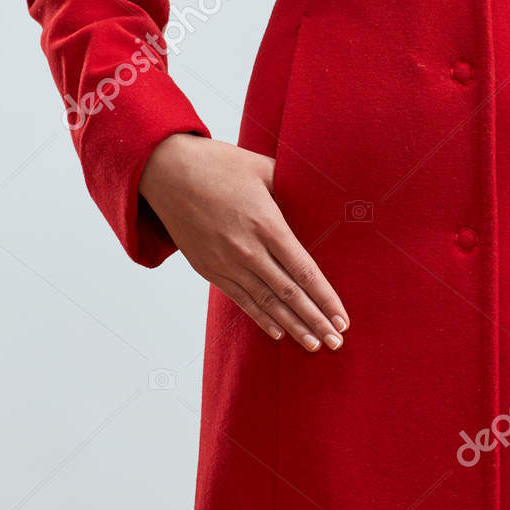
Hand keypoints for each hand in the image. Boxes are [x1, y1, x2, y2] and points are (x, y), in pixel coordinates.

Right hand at [138, 133, 349, 351]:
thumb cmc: (217, 164)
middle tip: (337, 342)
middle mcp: (249, 250)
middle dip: (316, 321)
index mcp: (267, 224)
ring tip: (313, 345)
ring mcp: (226, 263)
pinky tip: (278, 332)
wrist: (167, 172)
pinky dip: (260, 318)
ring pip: (266, 303)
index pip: (304, 271)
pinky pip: (240, 299)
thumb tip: (315, 191)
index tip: (342, 317)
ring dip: (292, 327)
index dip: (325, 298)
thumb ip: (290, 184)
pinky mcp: (208, 269)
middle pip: (290, 294)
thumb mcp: (261, 167)